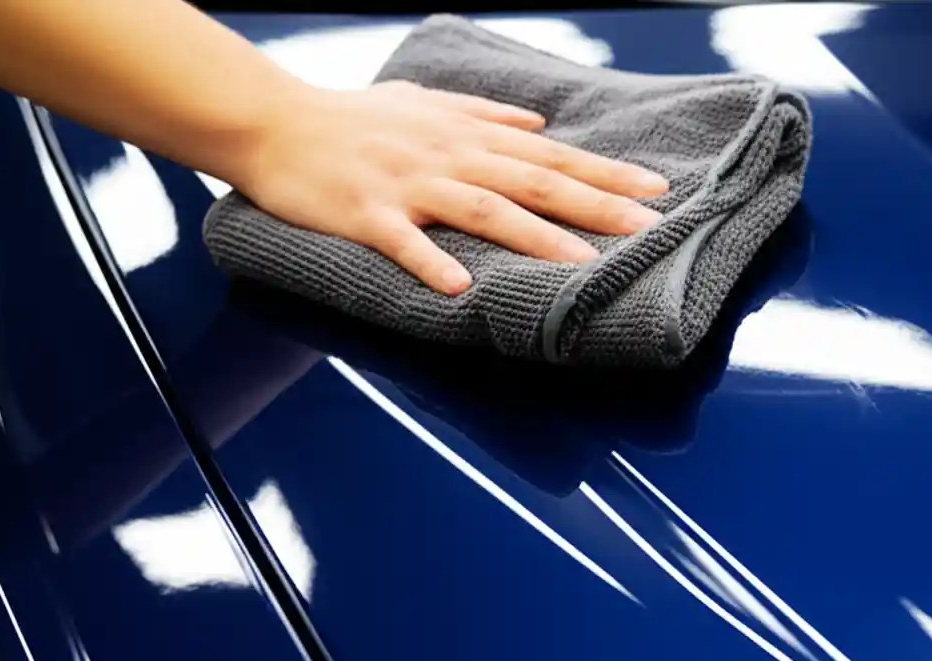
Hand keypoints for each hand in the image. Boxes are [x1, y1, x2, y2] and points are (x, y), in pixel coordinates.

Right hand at [230, 80, 668, 294]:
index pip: (549, 154)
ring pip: (481, 210)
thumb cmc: (354, 116)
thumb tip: (538, 125)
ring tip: (582, 264)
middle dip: (594, 206)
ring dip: (534, 237)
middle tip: (647, 229)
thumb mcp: (425, 102)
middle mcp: (447, 156)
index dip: (604, 173)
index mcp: (465, 134)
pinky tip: (460, 288)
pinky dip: (431, 263)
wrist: (275, 120)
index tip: (656, 190)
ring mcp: (407, 184)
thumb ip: (484, 114)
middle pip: (532, 182)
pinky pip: (402, 242)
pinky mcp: (365, 213)